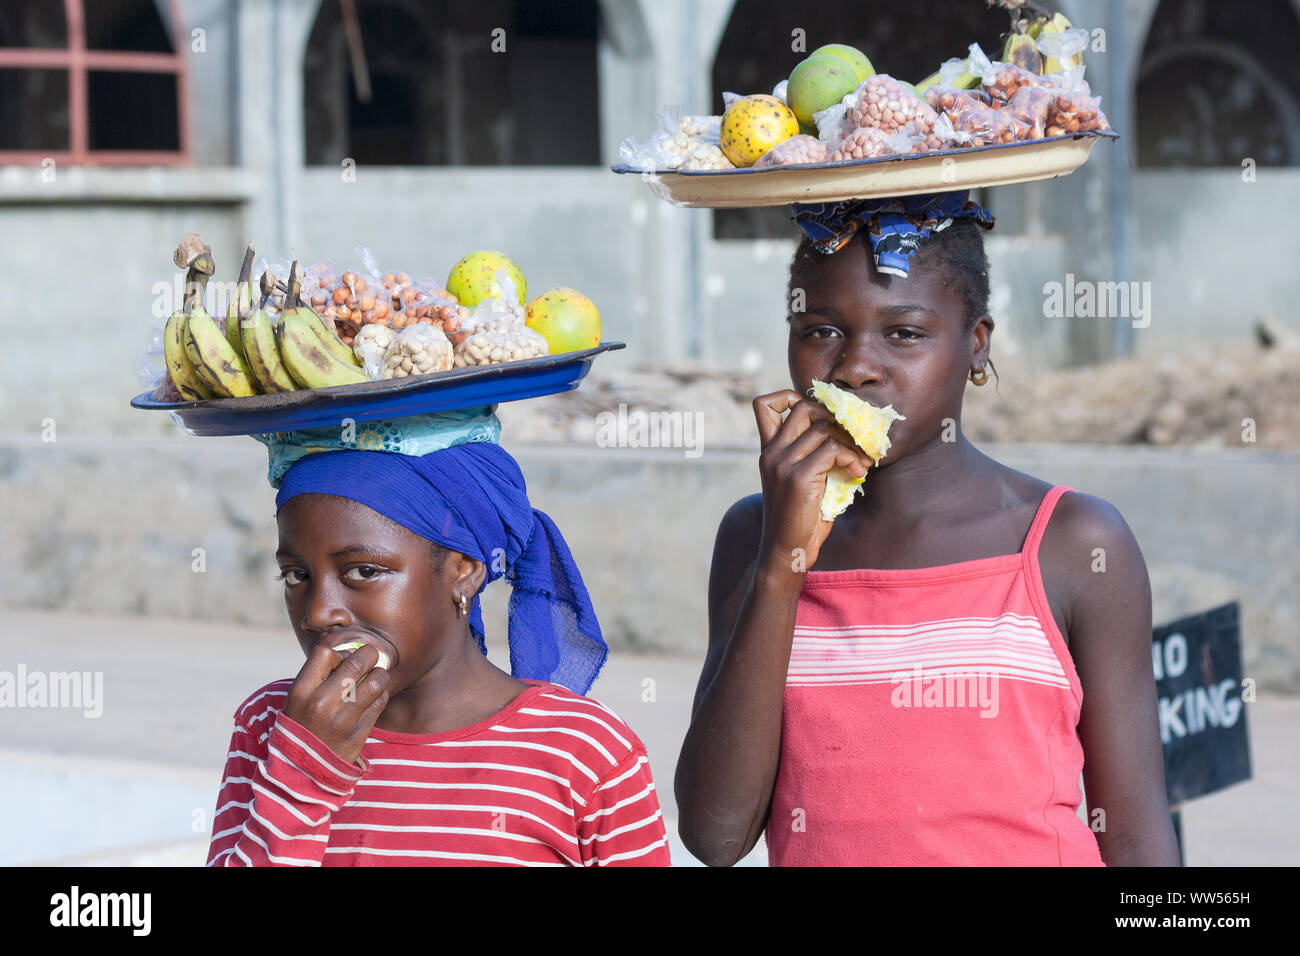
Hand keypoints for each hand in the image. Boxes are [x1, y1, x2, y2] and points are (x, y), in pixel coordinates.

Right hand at [283, 644, 390, 765]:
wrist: (302, 769)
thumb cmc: (304, 724)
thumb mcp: (299, 698)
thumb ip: (320, 674)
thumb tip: (352, 650)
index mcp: (301, 691)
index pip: (326, 652)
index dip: (339, 651)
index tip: (344, 659)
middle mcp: (321, 703)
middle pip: (356, 663)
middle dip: (369, 654)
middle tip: (371, 656)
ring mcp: (341, 720)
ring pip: (376, 681)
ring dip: (380, 674)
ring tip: (376, 676)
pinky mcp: (358, 734)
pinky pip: (381, 702)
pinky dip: (382, 694)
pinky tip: (376, 695)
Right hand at [752, 390, 872, 572]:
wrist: (787, 553)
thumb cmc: (799, 520)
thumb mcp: (801, 481)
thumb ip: (812, 456)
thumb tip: (846, 435)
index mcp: (768, 451)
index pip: (764, 404)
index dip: (790, 397)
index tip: (818, 417)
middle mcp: (771, 453)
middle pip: (803, 407)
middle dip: (834, 417)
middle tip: (851, 438)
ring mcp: (783, 463)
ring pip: (824, 428)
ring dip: (852, 442)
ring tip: (862, 461)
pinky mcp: (799, 478)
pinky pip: (833, 450)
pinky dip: (852, 458)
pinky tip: (857, 473)